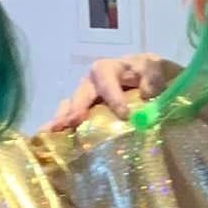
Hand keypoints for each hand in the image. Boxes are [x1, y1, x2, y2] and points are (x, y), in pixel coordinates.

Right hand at [46, 54, 175, 131]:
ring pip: (71, 106)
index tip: (124, 115)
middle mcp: (93, 83)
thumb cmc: (149, 73)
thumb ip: (152, 75)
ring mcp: (86, 98)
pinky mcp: (86, 113)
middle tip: (72, 122)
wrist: (151, 81)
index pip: (105, 79)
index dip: (112, 96)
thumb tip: (146, 92)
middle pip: (82, 93)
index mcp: (109, 69)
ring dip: (62, 119)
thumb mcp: (155, 68)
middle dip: (76, 108)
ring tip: (53, 132)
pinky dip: (63, 128)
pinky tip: (52, 139)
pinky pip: (72, 119)